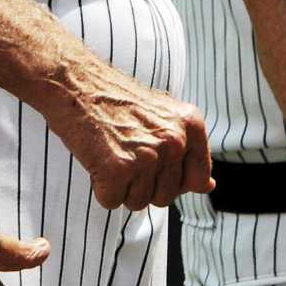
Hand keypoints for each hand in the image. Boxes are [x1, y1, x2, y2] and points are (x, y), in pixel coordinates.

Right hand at [39, 57, 212, 209]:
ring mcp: (148, 156)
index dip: (172, 179)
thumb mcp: (164, 117)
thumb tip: (208, 187)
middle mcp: (175, 140)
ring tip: (112, 153)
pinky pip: (112, 202)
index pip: (197, 179)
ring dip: (122, 187)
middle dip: (143, 184)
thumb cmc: (116, 101)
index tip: (154, 162)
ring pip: (139, 203)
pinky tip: (98, 159)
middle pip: (165, 197)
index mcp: (191, 125)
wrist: (77, 82)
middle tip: (125, 151)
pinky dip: (100, 188)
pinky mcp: (118, 169)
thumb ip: (189, 152)